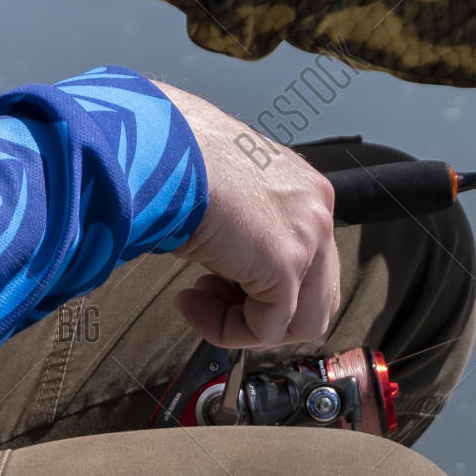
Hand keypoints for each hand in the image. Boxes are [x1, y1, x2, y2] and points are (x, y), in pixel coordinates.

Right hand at [154, 82, 340, 346]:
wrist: (157, 144)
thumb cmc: (168, 153)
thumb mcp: (218, 187)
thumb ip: (238, 224)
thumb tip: (221, 252)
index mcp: (302, 188)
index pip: (310, 260)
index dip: (264, 283)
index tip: (216, 280)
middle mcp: (316, 209)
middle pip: (318, 295)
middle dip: (264, 310)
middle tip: (211, 298)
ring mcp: (309, 237)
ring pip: (303, 320)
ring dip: (248, 326)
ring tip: (200, 307)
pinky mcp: (286, 263)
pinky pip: (268, 327)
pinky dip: (229, 330)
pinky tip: (191, 305)